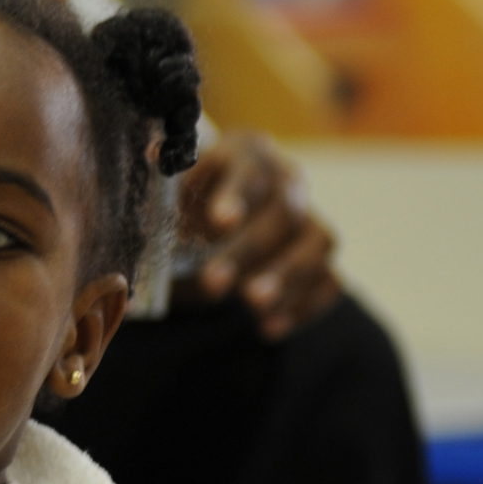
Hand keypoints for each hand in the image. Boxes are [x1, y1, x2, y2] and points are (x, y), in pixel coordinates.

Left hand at [177, 132, 339, 339]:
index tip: (219, 222)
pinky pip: (329, 281)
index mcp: (247, 155)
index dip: (237, 194)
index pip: (251, 168)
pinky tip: (268, 327)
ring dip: (287, 277)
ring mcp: (310, 221)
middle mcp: (287, 182)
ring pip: (319, 243)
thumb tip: (153, 155)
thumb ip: (161, 179)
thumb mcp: (167, 188)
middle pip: (284, 211)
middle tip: (213, 282)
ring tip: (251, 305)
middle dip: (249, 249)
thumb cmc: (184, 200)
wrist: (206, 222)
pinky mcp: (321, 261)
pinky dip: (304, 306)